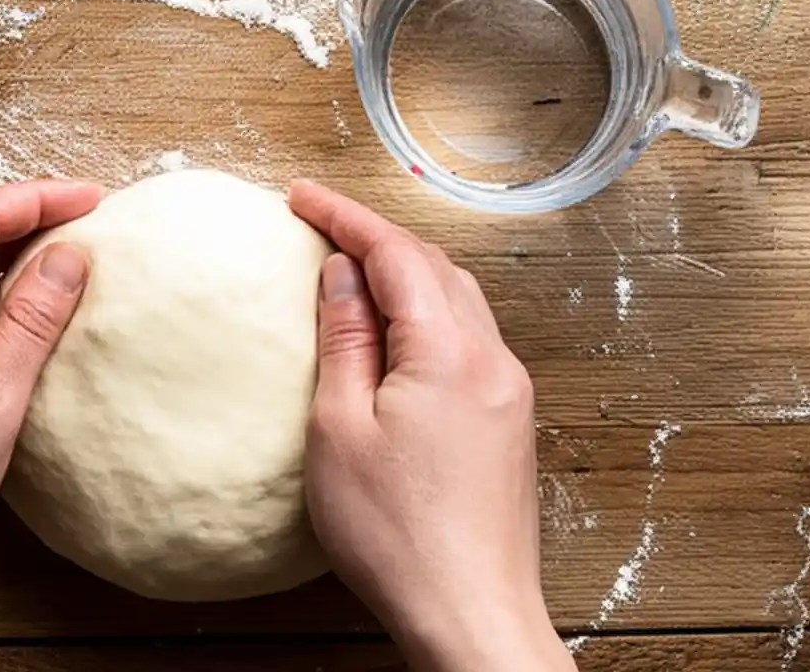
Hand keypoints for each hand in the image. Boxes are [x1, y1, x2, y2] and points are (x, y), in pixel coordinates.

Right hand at [289, 181, 572, 671]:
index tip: (301, 197)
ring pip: (457, 301)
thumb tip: (341, 274)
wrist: (469, 612)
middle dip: (376, 238)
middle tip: (320, 228)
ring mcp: (508, 390)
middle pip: (434, 268)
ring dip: (405, 275)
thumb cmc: (397, 534)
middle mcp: (492, 360)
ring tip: (351, 273)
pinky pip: (468, 340)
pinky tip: (395, 334)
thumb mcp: (340, 429)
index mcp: (450, 353)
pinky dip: (427, 316)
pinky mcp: (508, 420)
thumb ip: (343, 340)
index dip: (344, 216)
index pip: (396, 253)